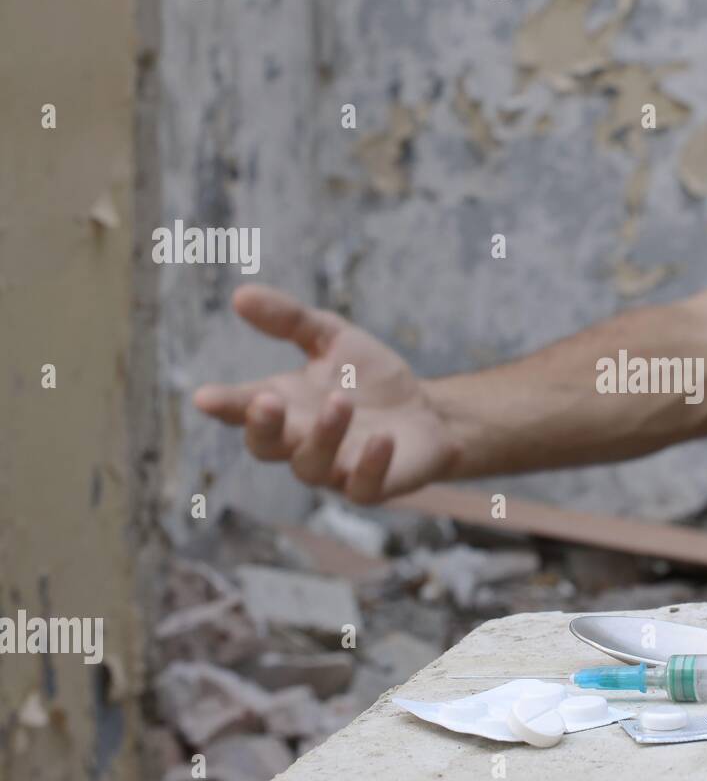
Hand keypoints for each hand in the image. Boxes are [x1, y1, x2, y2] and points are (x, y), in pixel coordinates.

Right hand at [193, 285, 458, 502]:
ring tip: (341, 402)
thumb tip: (240, 294)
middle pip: (266, 446)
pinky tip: (382, 439)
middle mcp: (299, 442)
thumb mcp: (331, 337)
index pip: (242, 409)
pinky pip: (362, 486)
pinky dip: (369, 465)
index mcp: (283, 406)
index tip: (205, 397)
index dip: (224, 405)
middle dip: (263, 425)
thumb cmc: (368, 378)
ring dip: (323, 435)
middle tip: (268, 400)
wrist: (428, 411)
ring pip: (311, 465)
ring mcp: (334, 468)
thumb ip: (289, 319)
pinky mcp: (371, 486)